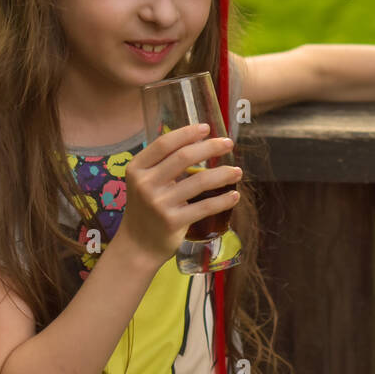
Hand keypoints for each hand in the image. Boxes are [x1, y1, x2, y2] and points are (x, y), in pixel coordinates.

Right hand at [115, 123, 242, 268]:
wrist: (137, 245)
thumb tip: (199, 141)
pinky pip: (205, 206)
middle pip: (184, 157)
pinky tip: (234, 196)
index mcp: (137, 168)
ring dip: (223, 174)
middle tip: (228, 144)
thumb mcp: (145, 182)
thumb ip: (163, 164)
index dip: (186, 133)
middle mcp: (145, 184)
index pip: (164, 143)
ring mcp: (159, 203)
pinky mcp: (172, 222)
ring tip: (237, 171)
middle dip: (210, 147)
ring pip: (199, 181)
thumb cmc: (146, 208)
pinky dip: (223, 200)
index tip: (206, 127)